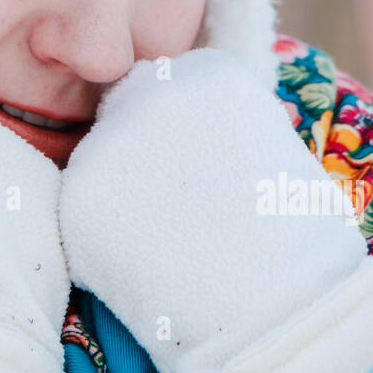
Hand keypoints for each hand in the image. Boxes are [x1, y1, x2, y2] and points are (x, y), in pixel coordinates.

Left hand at [59, 47, 372, 372]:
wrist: (279, 303)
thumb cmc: (293, 237)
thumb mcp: (271, 145)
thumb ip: (214, 121)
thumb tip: (184, 129)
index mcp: (206, 70)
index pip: (166, 89)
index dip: (181, 139)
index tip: (206, 173)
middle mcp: (152, 89)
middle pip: (123, 116)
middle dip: (139, 159)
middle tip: (178, 212)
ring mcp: (110, 140)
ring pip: (97, 168)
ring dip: (118, 200)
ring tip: (168, 242)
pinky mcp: (79, 195)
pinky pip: (80, 218)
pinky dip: (101, 245)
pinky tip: (145, 265)